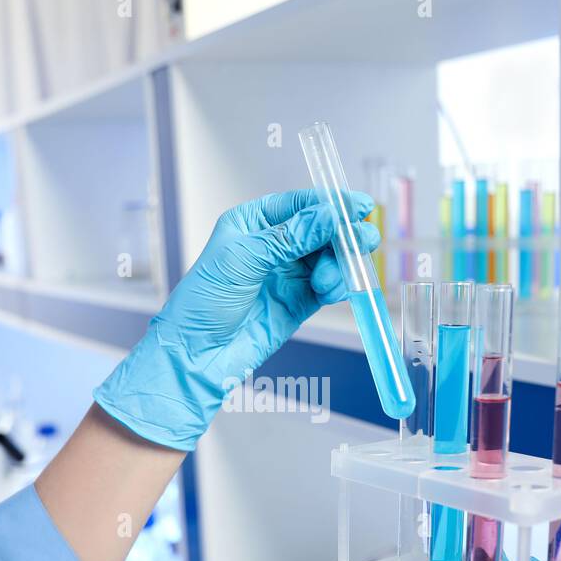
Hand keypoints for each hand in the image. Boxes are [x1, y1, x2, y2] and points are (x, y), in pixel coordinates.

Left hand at [94, 189, 378, 449]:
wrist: (197, 356)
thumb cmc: (203, 302)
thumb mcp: (244, 259)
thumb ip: (291, 236)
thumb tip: (330, 215)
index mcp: (253, 223)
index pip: (299, 205)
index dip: (330, 204)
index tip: (358, 207)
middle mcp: (272, 245)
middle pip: (321, 230)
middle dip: (343, 235)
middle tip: (363, 240)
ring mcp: (287, 274)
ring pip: (329, 258)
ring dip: (339, 265)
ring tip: (332, 279)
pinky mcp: (299, 302)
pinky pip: (329, 286)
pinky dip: (338, 286)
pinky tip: (333, 290)